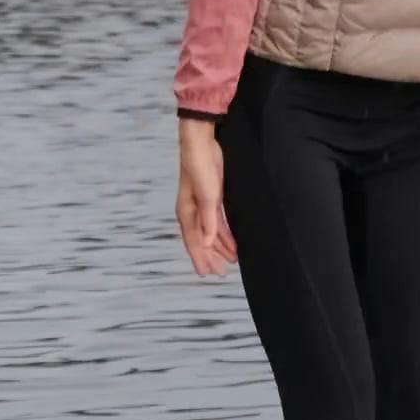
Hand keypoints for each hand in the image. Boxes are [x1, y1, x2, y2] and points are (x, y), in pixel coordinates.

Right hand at [176, 120, 235, 276]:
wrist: (201, 144)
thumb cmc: (200, 168)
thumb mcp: (207, 196)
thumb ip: (207, 220)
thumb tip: (205, 244)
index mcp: (187, 213)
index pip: (194, 243)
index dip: (201, 259)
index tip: (207, 274)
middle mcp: (192, 212)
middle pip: (202, 241)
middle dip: (211, 257)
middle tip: (221, 274)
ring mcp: (202, 205)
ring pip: (211, 233)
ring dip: (220, 247)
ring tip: (230, 261)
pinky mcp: (212, 198)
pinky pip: (218, 222)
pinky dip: (224, 234)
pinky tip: (232, 242)